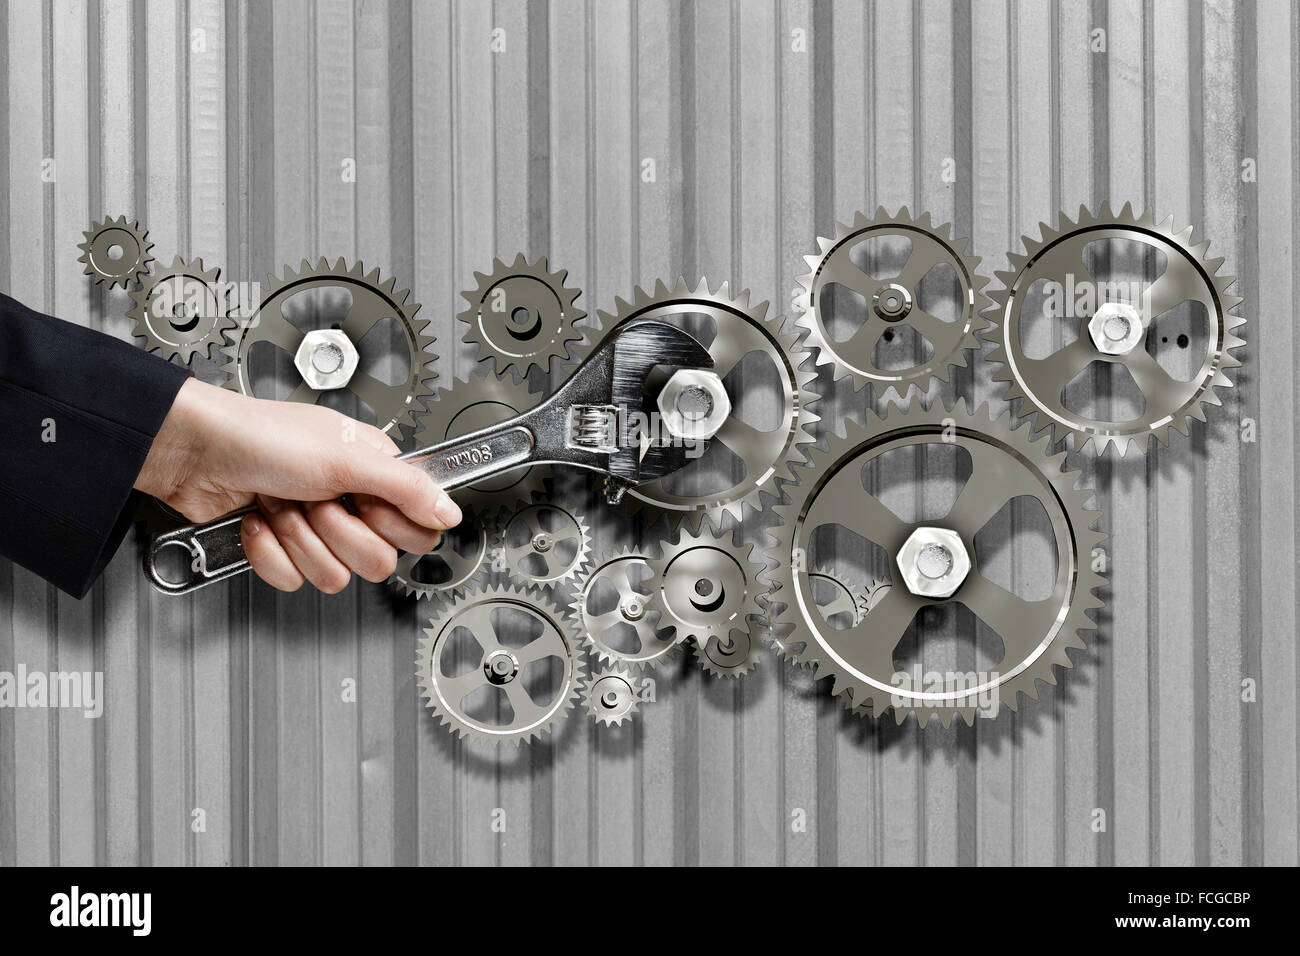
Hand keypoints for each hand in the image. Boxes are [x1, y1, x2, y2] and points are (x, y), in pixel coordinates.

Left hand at [135, 378, 460, 592]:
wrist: (193, 453)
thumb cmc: (261, 437)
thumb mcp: (345, 457)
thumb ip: (406, 487)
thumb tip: (450, 512)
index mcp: (376, 473)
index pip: (417, 526)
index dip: (391, 523)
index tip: (365, 501)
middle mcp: (351, 501)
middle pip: (378, 559)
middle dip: (337, 532)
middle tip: (317, 501)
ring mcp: (316, 528)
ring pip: (336, 574)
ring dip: (300, 539)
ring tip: (282, 503)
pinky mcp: (283, 549)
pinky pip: (295, 580)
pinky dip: (270, 552)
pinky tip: (261, 520)